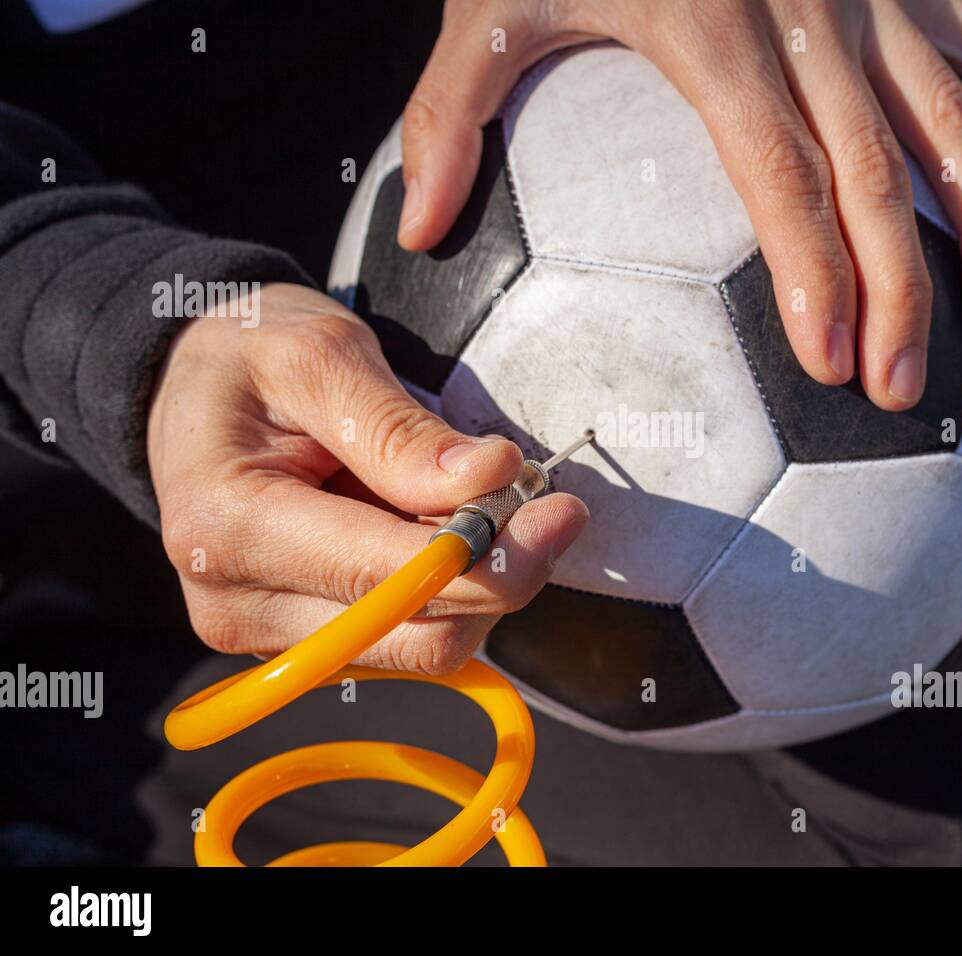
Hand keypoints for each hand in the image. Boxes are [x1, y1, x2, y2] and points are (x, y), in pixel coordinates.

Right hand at [147, 283, 587, 673]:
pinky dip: (447, 589)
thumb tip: (490, 479)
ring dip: (475, 582)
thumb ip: (401, 429)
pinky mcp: (301, 643)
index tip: (561, 512)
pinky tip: (436, 527)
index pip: (388, 580)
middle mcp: (240, 604)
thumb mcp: (320, 356)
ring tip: (471, 501)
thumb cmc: (249, 356)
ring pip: (423, 647)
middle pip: (417, 636)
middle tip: (545, 506)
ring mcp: (270, 634)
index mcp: (230, 526)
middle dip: (499, 575)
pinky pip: (406, 638)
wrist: (193, 385)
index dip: (490, 557)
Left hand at [397, 0, 961, 409]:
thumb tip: (422, 226)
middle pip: (877, 171)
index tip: (835, 362)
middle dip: (903, 289)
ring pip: (953, 119)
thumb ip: (451, 112)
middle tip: (908, 389)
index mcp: (713, 33)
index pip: (781, 176)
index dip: (815, 271)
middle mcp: (809, 16)